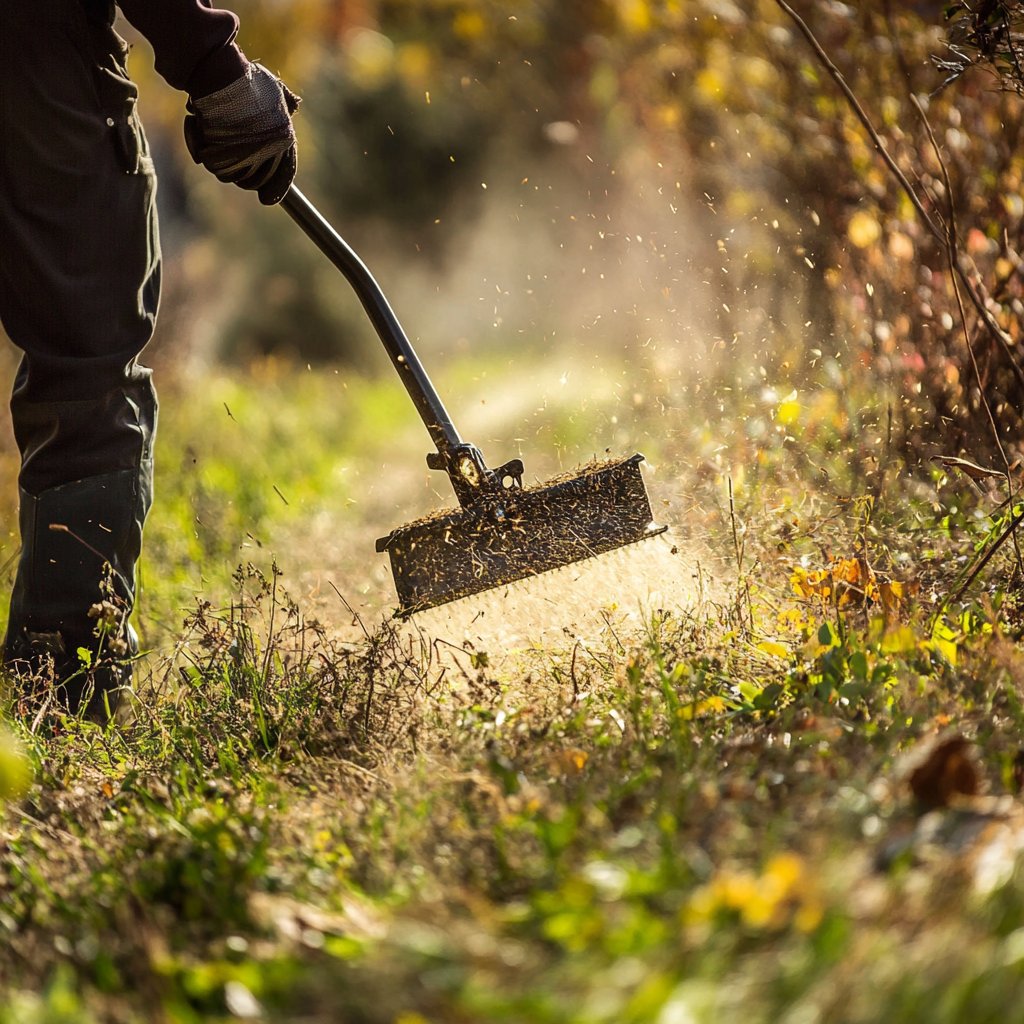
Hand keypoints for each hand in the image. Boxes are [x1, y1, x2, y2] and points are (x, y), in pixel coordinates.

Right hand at [184, 63, 298, 204]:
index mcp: (285, 139)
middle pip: (257, 181)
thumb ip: (285, 101)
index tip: (267, 200)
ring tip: (219, 148)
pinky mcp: (223, 154)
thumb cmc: (247, 79)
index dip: (276, 191)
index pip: (284, 175)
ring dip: (227, 167)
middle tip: (236, 166)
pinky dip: (210, 159)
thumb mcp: (274, 89)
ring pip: (236, 177)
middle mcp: (269, 151)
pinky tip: (206, 145)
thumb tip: (294, 105)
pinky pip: (218, 168)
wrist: (222, 73)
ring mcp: (246, 155)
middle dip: (247, 178)